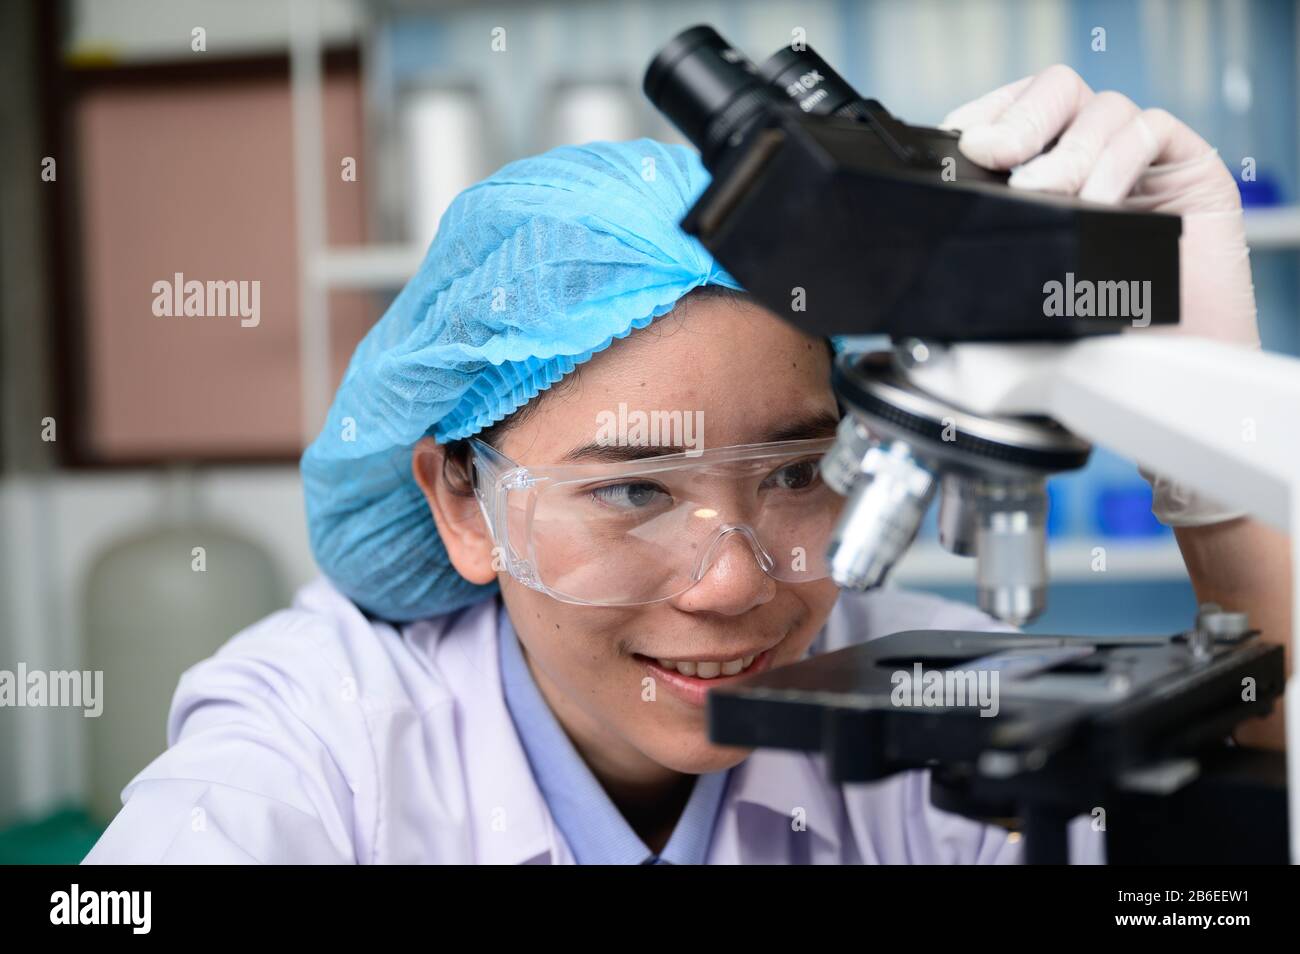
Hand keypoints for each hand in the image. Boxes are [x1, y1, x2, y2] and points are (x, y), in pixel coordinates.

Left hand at [940, 65, 1258, 348]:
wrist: (1163, 367)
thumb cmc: (1092, 331)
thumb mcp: (1022, 281)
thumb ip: (991, 243)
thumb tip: (938, 224)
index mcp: (1049, 169)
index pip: (1015, 109)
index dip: (985, 115)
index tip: (961, 145)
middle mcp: (1094, 153)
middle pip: (1058, 91)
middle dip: (1021, 119)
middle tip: (994, 156)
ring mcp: (1143, 156)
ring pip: (1102, 109)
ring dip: (1066, 152)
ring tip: (1040, 193)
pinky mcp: (1190, 165)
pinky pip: (1150, 132)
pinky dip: (1116, 162)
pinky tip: (1097, 202)